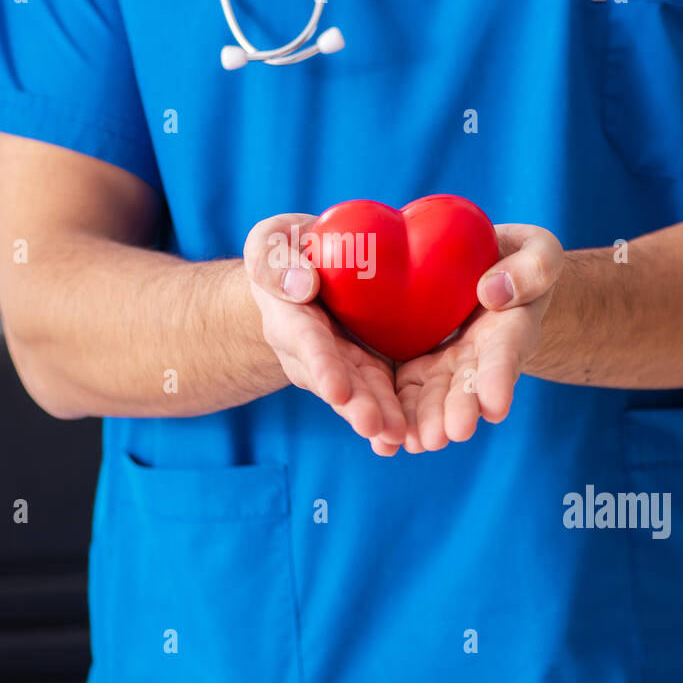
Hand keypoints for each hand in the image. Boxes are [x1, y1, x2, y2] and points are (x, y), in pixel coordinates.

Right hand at [244, 213, 406, 452]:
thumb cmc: (288, 253)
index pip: (306, 342)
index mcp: (291, 319)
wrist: (304, 276)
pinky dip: (399, 416)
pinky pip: (387, 393)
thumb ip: (276, 261)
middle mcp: (316, 354)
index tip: (335, 390)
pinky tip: (412, 437)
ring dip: (382, 417)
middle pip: (338, 382)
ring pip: (364, 394)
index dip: (322, 365)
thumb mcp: (270, 244)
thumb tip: (303, 285)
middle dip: (356, 405)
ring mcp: (345, 366)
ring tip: (401, 438)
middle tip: (375, 426)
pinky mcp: (372, 369)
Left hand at [395, 224, 562, 452]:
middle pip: (468, 387)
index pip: (505, 354)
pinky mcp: (416, 366)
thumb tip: (492, 293)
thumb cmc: (515, 258)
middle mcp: (478, 358)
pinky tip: (383, 442)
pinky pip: (404, 392)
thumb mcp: (537, 250)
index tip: (495, 406)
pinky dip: (396, 415)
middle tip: (450, 435)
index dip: (498, 378)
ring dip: (425, 421)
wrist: (485, 272)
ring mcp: (445, 366)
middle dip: (459, 411)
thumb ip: (531, 268)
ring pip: (433, 397)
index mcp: (510, 330)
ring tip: (414, 444)